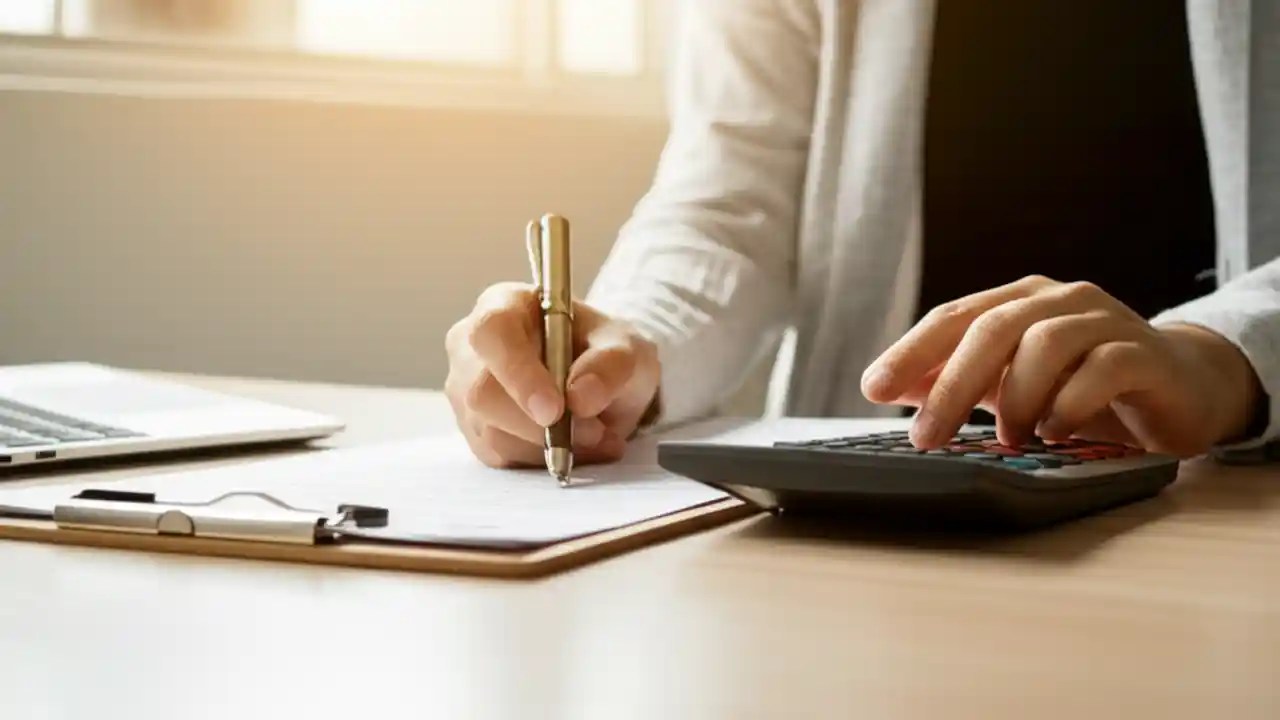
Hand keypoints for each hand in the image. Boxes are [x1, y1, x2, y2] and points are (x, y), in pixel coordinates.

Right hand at [445, 282, 660, 467]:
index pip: (493, 332)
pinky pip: (500, 457)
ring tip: (596, 436)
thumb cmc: (604, 352)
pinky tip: (574, 447)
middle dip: (540, 424)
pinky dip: (543, 460)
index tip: (554, 409)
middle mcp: (472, 347)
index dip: (518, 372)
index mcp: (504, 305)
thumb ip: (610, 365)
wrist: (600, 382)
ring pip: (492, 433)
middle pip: (482, 393)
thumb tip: (581, 397)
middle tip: (594, 431)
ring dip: (549, 446)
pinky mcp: (475, 431)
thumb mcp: (626, 347)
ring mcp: (466, 391)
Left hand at [860, 275, 1261, 456]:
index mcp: (1018, 300)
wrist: (1179, 387)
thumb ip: (955, 379)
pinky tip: (1056, 433)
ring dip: (1016, 397)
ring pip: (1045, 343)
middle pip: (993, 328)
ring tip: (1008, 439)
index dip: (910, 352)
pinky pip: (1102, 369)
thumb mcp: (1008, 384)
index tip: (873, 389)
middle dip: (951, 384)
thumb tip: (890, 388)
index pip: (952, 317)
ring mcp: (1105, 321)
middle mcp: (1059, 300)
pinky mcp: (1145, 353)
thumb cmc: (1081, 385)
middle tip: (925, 434)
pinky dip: (1070, 404)